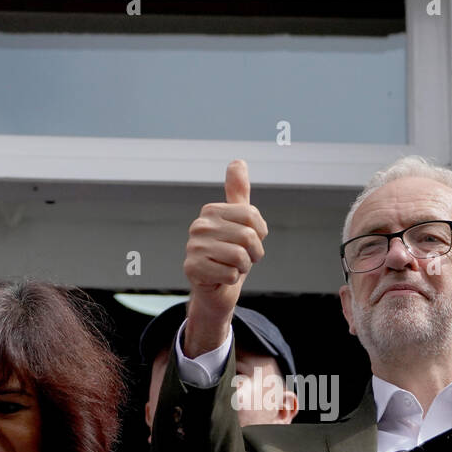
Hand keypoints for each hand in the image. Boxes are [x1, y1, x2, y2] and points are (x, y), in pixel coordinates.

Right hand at [182, 159, 268, 354]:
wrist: (217, 290)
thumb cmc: (230, 255)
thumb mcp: (240, 223)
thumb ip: (238, 193)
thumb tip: (237, 161)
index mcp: (211, 210)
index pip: (252, 216)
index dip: (259, 235)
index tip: (248, 243)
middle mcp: (199, 226)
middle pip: (247, 236)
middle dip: (252, 254)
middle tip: (241, 260)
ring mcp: (193, 247)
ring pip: (240, 256)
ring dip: (242, 268)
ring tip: (230, 268)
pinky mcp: (191, 268)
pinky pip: (231, 274)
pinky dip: (232, 280)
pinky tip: (221, 278)